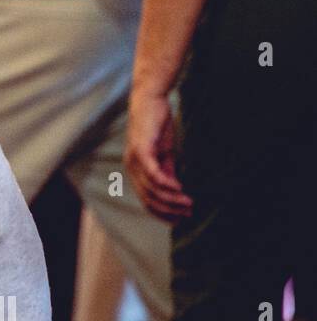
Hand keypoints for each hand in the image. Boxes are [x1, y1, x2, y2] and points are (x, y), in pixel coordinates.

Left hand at [123, 91, 191, 222]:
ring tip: (188, 203)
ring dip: (171, 199)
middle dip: (169, 210)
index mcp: (135, 170)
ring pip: (152, 188)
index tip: (180, 219)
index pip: (146, 199)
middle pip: (149, 198)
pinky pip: (153, 173)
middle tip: (188, 213)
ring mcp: (134, 159)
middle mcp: (131, 167)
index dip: (163, 212)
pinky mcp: (141, 149)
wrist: (150, 101)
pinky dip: (166, 184)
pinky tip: (179, 190)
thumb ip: (168, 171)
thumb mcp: (164, 153)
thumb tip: (176, 191)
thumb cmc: (157, 126)